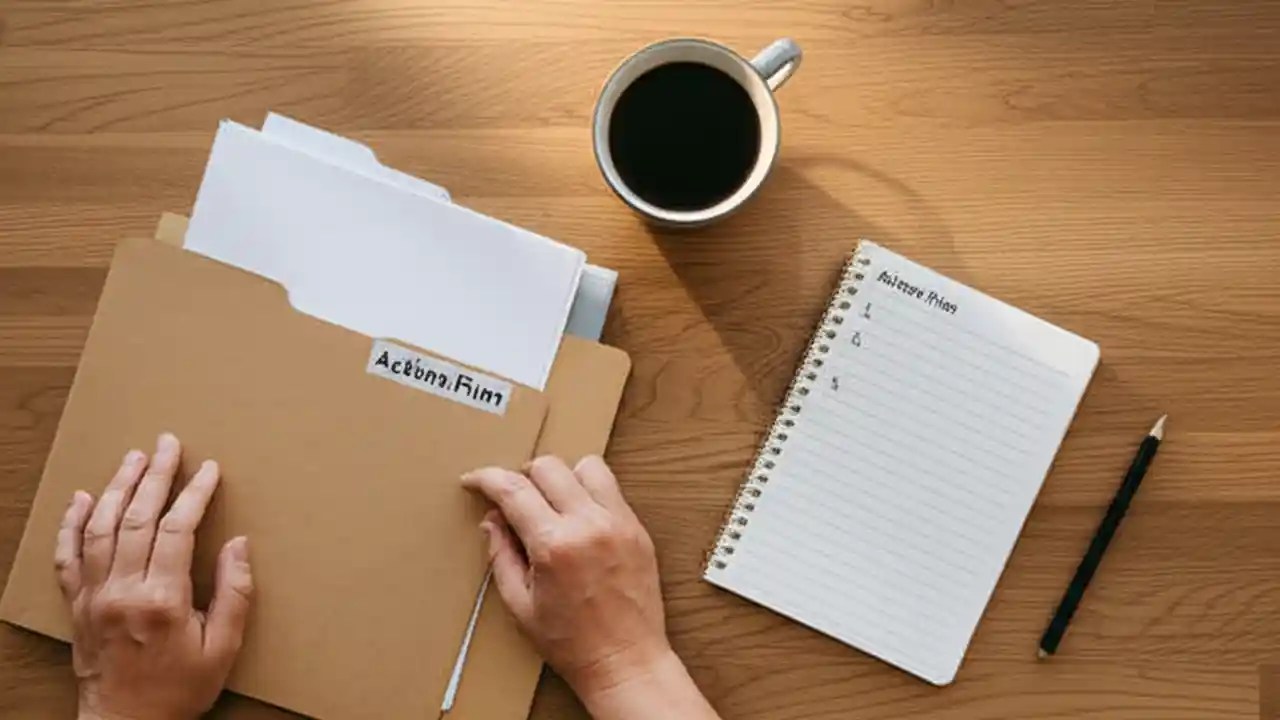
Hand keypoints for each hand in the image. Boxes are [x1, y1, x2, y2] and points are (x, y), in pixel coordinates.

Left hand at [56, 433, 252, 719]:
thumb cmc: (178, 691)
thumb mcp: (223, 649)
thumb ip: (234, 594)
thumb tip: (238, 545)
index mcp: (161, 599)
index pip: (177, 529)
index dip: (194, 494)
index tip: (209, 469)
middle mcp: (122, 592)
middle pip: (137, 518)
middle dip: (155, 475)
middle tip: (168, 444)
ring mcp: (95, 597)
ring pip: (101, 529)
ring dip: (118, 488)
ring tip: (134, 458)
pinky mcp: (79, 607)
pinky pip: (68, 557)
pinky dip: (73, 525)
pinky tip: (84, 499)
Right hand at [462, 456, 718, 719]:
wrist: (626, 661)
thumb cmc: (572, 643)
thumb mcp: (521, 606)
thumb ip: (502, 555)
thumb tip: (492, 520)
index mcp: (554, 546)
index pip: (513, 489)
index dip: (486, 478)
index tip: (474, 480)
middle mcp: (589, 525)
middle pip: (549, 466)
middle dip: (523, 475)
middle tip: (514, 498)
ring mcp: (619, 523)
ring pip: (587, 466)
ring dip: (563, 476)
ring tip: (552, 503)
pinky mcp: (638, 529)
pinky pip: (612, 489)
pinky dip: (590, 492)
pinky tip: (579, 518)